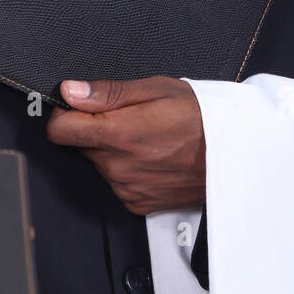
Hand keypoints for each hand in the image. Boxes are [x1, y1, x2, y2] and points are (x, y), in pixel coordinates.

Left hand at [46, 75, 204, 213]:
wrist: (234, 154)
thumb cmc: (200, 118)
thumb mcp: (156, 89)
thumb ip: (107, 93)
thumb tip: (70, 91)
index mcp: (118, 134)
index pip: (59, 131)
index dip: (65, 114)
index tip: (77, 106)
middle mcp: (118, 166)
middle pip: (81, 145)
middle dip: (95, 130)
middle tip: (129, 118)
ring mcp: (126, 188)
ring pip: (100, 164)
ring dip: (113, 151)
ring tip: (147, 137)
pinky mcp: (137, 204)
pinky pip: (117, 182)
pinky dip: (127, 170)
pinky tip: (152, 157)